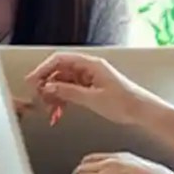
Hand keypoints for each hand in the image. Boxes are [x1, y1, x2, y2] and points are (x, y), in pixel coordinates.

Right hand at [26, 52, 146, 124]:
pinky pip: (70, 91)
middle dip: (47, 86)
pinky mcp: (91, 88)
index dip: (43, 69)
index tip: (32, 81)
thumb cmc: (124, 102)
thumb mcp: (92, 99)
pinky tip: (59, 113)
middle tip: (40, 99)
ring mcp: (89, 78)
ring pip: (63, 83)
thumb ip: (68, 92)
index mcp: (91, 64)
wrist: (141, 111)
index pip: (59, 60)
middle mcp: (89, 68)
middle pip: (59, 71)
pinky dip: (63, 101)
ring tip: (51, 111)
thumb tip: (49, 88)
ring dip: (54, 96)